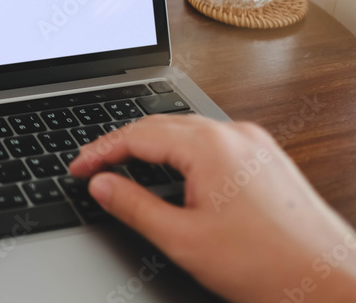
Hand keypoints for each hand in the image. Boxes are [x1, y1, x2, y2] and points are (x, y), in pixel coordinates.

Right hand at [69, 114, 355, 302]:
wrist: (332, 282)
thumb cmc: (267, 266)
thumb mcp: (183, 240)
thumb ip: (133, 207)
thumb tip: (101, 185)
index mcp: (209, 147)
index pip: (137, 135)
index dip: (100, 150)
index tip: (77, 167)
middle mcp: (234, 134)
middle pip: (161, 125)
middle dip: (122, 144)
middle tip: (93, 167)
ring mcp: (254, 143)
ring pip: (187, 132)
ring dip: (152, 147)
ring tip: (124, 169)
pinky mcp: (268, 158)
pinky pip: (213, 142)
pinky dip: (182, 153)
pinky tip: (173, 175)